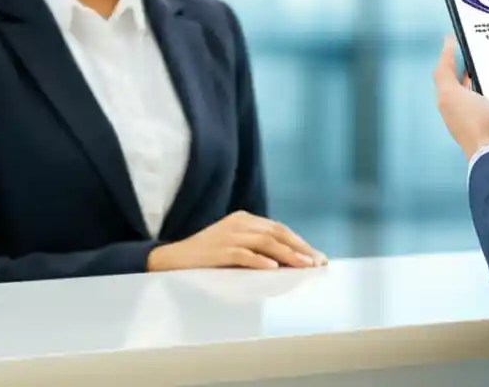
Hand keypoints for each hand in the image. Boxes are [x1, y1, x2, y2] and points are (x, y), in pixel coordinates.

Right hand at [147, 211, 328, 271]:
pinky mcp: (218, 250)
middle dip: (300, 248)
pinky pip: (243, 254)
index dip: (300, 242)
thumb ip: (257, 246)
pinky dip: (260, 261)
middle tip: (317, 263)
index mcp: (245, 219)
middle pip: (277, 233)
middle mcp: (239, 223)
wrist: (171, 258)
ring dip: (287, 255)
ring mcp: (228, 235)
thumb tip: (289, 261)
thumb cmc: (207, 255)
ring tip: (303, 266)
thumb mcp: (234, 244)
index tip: (317, 257)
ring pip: (265, 242)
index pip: (279, 229)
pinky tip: (273, 269)